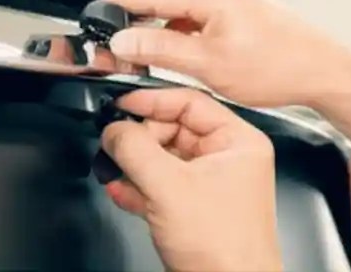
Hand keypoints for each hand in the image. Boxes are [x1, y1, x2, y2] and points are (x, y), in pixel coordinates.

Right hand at [101, 87, 281, 271]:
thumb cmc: (225, 248)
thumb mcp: (169, 186)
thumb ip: (136, 149)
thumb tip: (114, 129)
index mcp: (238, 141)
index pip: (189, 102)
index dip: (151, 101)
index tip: (121, 104)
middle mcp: (227, 159)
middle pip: (172, 129)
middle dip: (139, 139)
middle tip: (114, 144)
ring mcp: (210, 185)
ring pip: (163, 158)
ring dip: (134, 164)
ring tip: (112, 167)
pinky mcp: (194, 208)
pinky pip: (160, 184)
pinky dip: (139, 187)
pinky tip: (121, 190)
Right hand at [105, 0, 350, 110]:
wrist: (324, 73)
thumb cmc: (279, 69)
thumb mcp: (209, 65)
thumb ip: (161, 49)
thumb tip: (125, 39)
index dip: (121, 3)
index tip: (99, 13)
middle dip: (140, 13)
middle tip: (120, 38)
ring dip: (165, 21)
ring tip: (152, 50)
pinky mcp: (246, 4)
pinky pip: (204, 6)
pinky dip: (187, 23)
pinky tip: (185, 47)